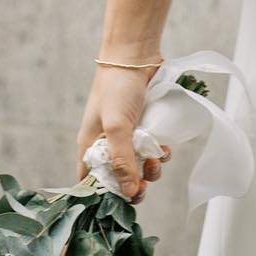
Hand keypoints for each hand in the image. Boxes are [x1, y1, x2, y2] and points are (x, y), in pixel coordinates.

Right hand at [75, 63, 171, 201]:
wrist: (135, 56)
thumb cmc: (117, 88)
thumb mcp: (117, 126)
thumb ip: (122, 160)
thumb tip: (129, 192)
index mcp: (90, 145)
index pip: (91, 180)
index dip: (106, 193)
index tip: (124, 199)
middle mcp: (106, 143)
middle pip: (118, 177)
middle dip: (133, 184)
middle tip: (145, 185)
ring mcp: (126, 135)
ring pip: (138, 165)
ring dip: (149, 169)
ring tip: (156, 160)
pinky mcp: (144, 127)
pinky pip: (151, 150)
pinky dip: (159, 153)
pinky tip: (164, 148)